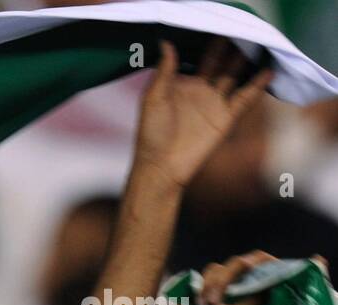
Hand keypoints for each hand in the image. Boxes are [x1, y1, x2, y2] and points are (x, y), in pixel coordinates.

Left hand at [135, 39, 272, 189]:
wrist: (161, 167)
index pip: (199, 57)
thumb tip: (167, 42)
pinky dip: (257, 84)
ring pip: (234, 75)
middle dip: (231, 46)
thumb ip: (164, 71)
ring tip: (258, 41)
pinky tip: (268, 70)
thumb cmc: (150, 134)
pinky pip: (244, 98)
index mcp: (181, 83)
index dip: (208, 42)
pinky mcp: (225, 118)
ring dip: (245, 60)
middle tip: (243, 26)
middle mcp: (200, 89)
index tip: (219, 23)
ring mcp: (214, 103)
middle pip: (220, 62)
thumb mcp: (153, 99)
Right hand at [155, 250, 276, 304]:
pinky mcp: (211, 285)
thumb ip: (257, 294)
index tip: (262, 266)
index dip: (273, 268)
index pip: (277, 278)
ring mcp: (230, 290)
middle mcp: (249, 296)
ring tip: (206, 303)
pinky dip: (205, 282)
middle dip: (235, 277)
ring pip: (231, 265)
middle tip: (219, 298)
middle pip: (254, 265)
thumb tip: (268, 269)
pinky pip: (214, 269)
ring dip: (216, 283)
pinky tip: (199, 299)